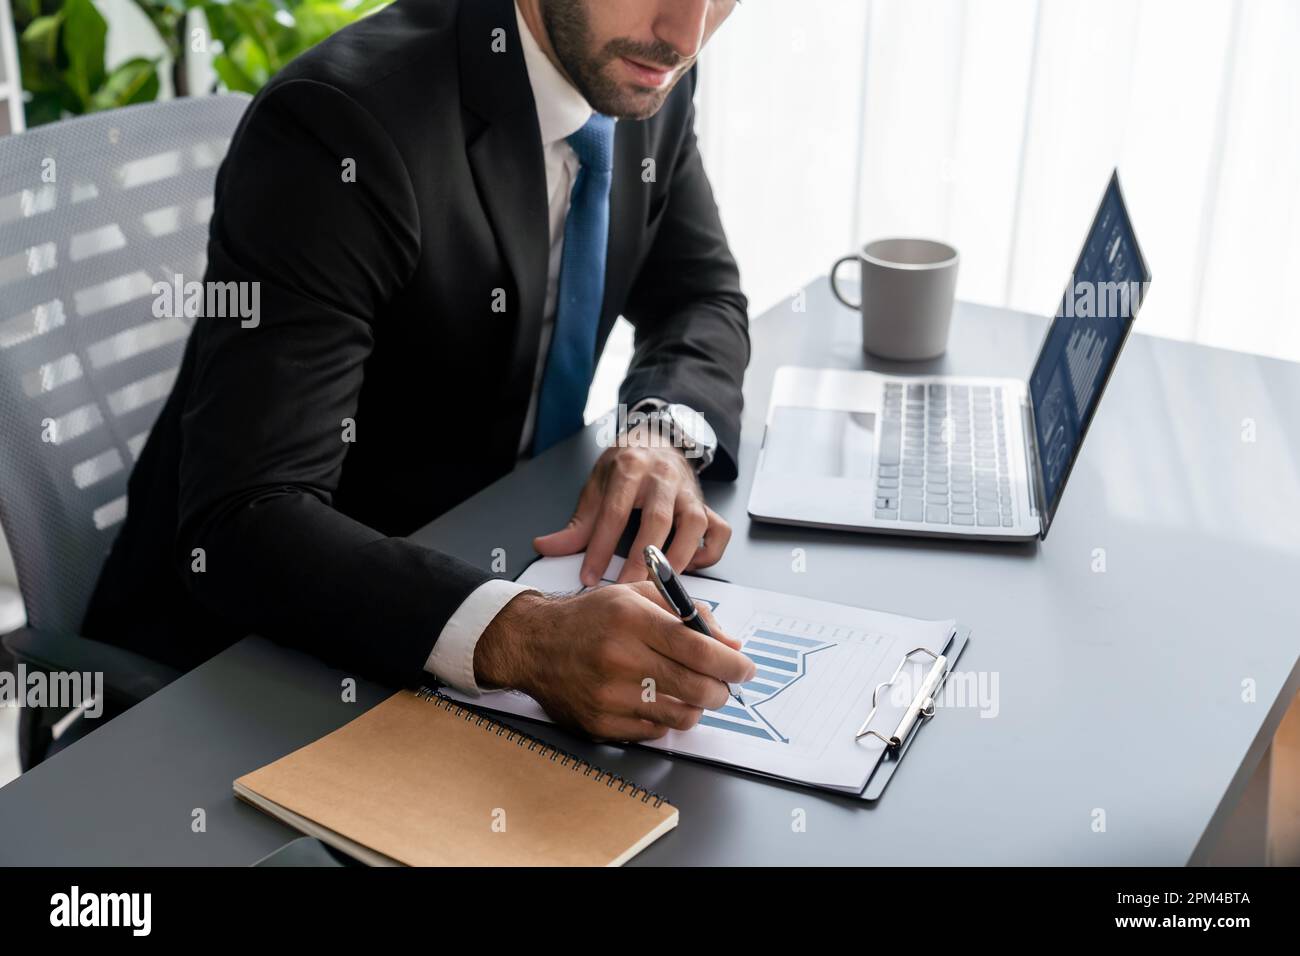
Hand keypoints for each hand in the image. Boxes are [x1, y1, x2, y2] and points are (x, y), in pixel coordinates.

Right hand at [473, 584, 755, 741]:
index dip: (732, 664)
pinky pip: (655, 732)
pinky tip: (657, 701)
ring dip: (697, 707)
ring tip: (690, 692)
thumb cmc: (589, 617)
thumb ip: (688, 613)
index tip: (746, 668)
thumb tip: (731, 645)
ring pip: (681, 716)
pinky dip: (666, 720)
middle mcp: (619, 658)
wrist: (533, 644)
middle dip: (722, 690)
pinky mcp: (600, 724)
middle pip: (697, 688)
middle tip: (724, 685)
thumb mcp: (636, 596)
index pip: (700, 650)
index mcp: (632, 619)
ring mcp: (609, 696)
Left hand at [533, 424, 731, 586]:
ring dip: (680, 558)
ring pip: (695, 524)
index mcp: (631, 467)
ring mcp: (689, 491)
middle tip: (628, 588)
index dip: (601, 547)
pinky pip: (718, 531)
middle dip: (643, 559)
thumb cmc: (627, 465)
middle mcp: (663, 477)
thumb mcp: (597, 486)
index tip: (589, 576)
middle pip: (657, 520)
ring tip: (661, 585)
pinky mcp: (706, 504)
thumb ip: (577, 523)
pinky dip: (708, 553)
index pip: (615, 512)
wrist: (658, 438)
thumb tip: (546, 546)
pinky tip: (689, 567)